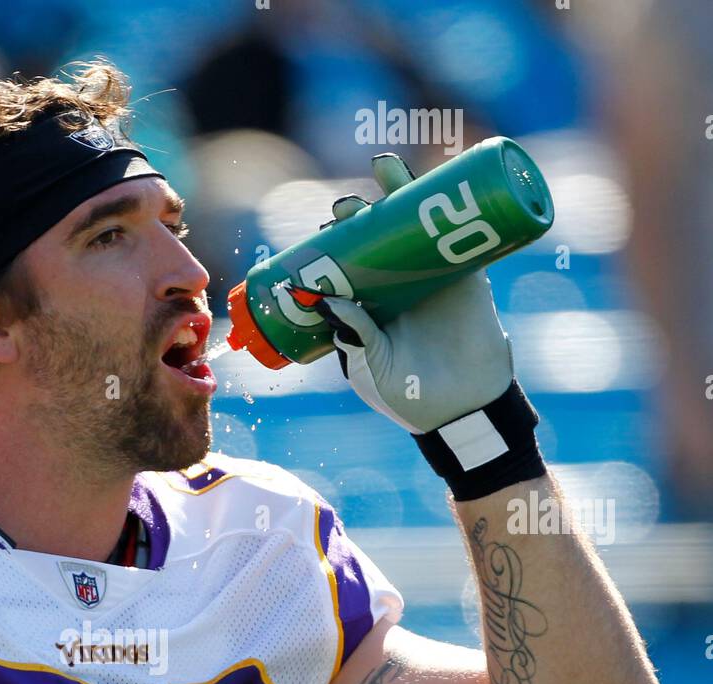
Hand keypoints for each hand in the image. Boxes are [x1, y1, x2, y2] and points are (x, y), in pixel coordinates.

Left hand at [316, 153, 514, 433]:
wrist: (460, 411)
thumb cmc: (406, 398)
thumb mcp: (367, 369)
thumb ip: (351, 336)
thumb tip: (323, 300)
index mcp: (368, 307)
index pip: (347, 264)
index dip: (334, 245)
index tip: (319, 234)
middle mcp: (398, 286)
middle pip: (378, 236)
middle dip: (360, 215)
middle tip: (345, 208)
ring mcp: (433, 277)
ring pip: (417, 224)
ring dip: (402, 192)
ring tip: (385, 167)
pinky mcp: (468, 276)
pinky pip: (463, 232)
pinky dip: (455, 202)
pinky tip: (441, 177)